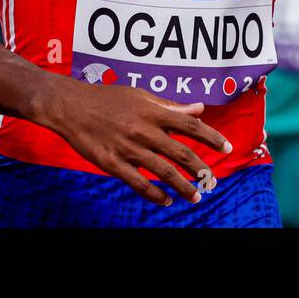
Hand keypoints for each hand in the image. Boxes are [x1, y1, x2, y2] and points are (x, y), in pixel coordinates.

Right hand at [43, 81, 231, 205]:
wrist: (70, 106)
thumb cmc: (107, 99)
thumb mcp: (141, 96)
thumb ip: (170, 107)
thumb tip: (198, 109)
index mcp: (153, 112)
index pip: (190, 125)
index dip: (212, 137)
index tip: (228, 148)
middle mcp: (144, 130)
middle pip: (181, 152)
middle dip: (201, 169)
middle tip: (213, 181)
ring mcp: (128, 149)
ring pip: (163, 172)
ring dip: (183, 186)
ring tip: (196, 196)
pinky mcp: (112, 164)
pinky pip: (138, 183)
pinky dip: (155, 194)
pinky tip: (167, 200)